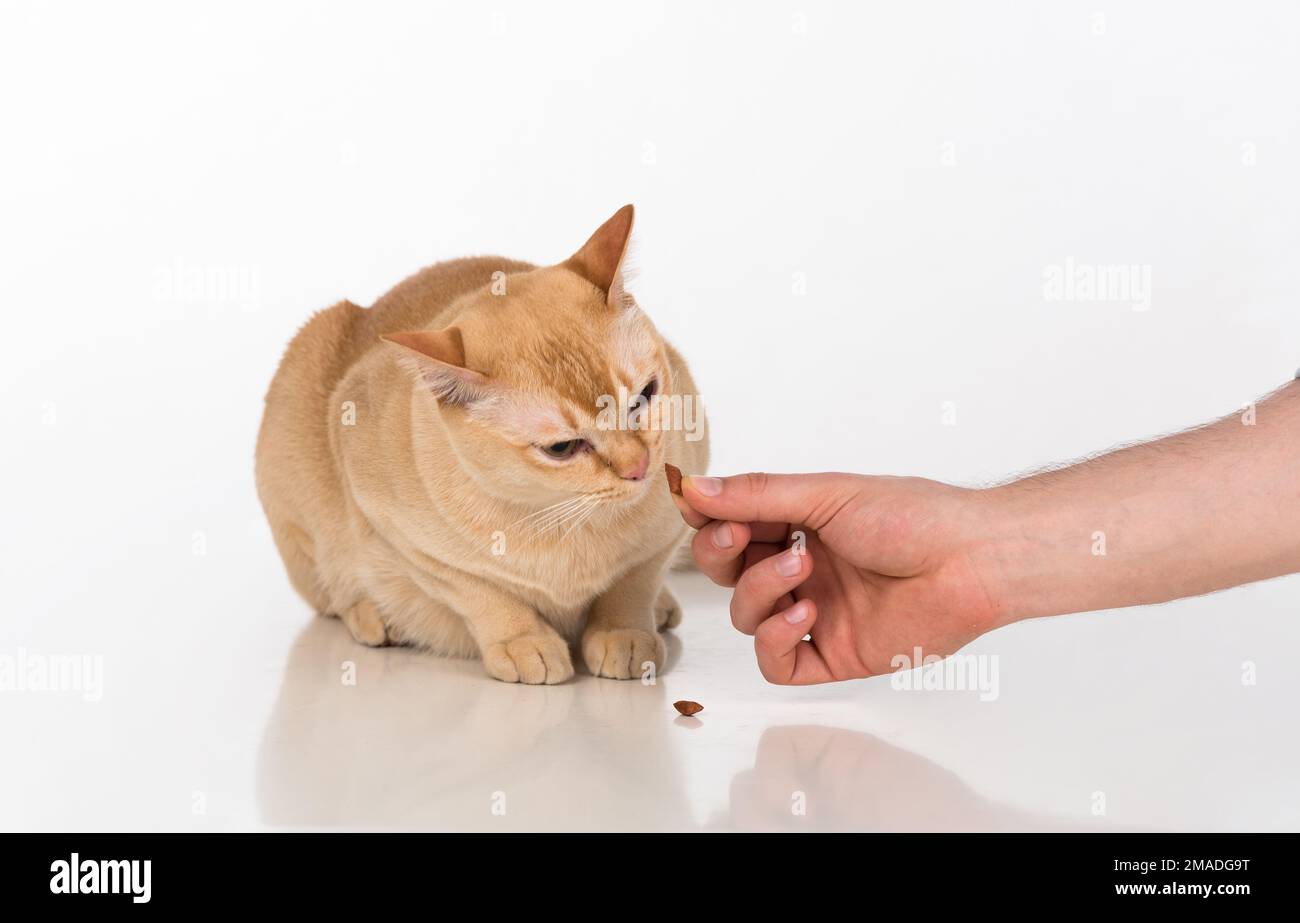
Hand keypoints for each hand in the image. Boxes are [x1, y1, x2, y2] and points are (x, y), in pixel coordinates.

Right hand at [670, 471, 1003, 684]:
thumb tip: (694, 488)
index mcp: (802, 526)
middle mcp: (805, 570)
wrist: (970, 560)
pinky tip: (806, 610)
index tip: (695, 505)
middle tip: (738, 534)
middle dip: (721, 553)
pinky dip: (776, 638)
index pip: (733, 527)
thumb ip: (757, 496)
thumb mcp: (824, 495)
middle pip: (729, 573)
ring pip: (747, 616)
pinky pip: (777, 662)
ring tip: (802, 564)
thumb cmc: (911, 517)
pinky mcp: (833, 655)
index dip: (710, 520)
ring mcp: (817, 614)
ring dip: (759, 588)